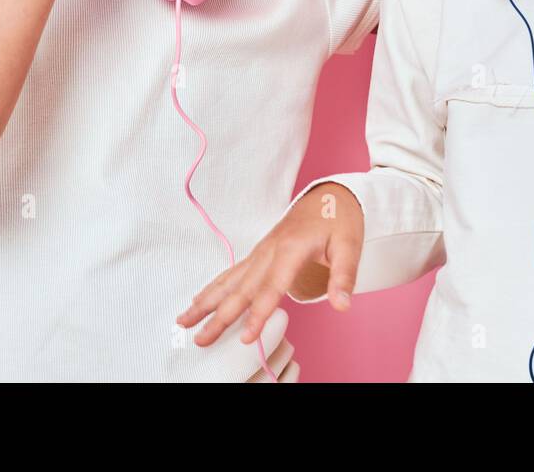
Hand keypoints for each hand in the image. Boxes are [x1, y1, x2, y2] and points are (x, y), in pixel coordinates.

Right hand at [176, 182, 363, 346]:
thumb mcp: (349, 246)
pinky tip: (198, 300)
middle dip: (219, 316)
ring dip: (206, 301)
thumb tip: (342, 304)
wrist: (329, 195)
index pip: (271, 288)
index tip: (247, 337)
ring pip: (229, 280)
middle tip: (200, 338)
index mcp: (290, 249)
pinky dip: (213, 288)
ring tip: (183, 320)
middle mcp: (269, 250)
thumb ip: (344, 276)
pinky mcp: (259, 253)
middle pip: (241, 289)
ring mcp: (261, 251)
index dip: (258, 314)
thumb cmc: (338, 219)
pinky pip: (232, 273)